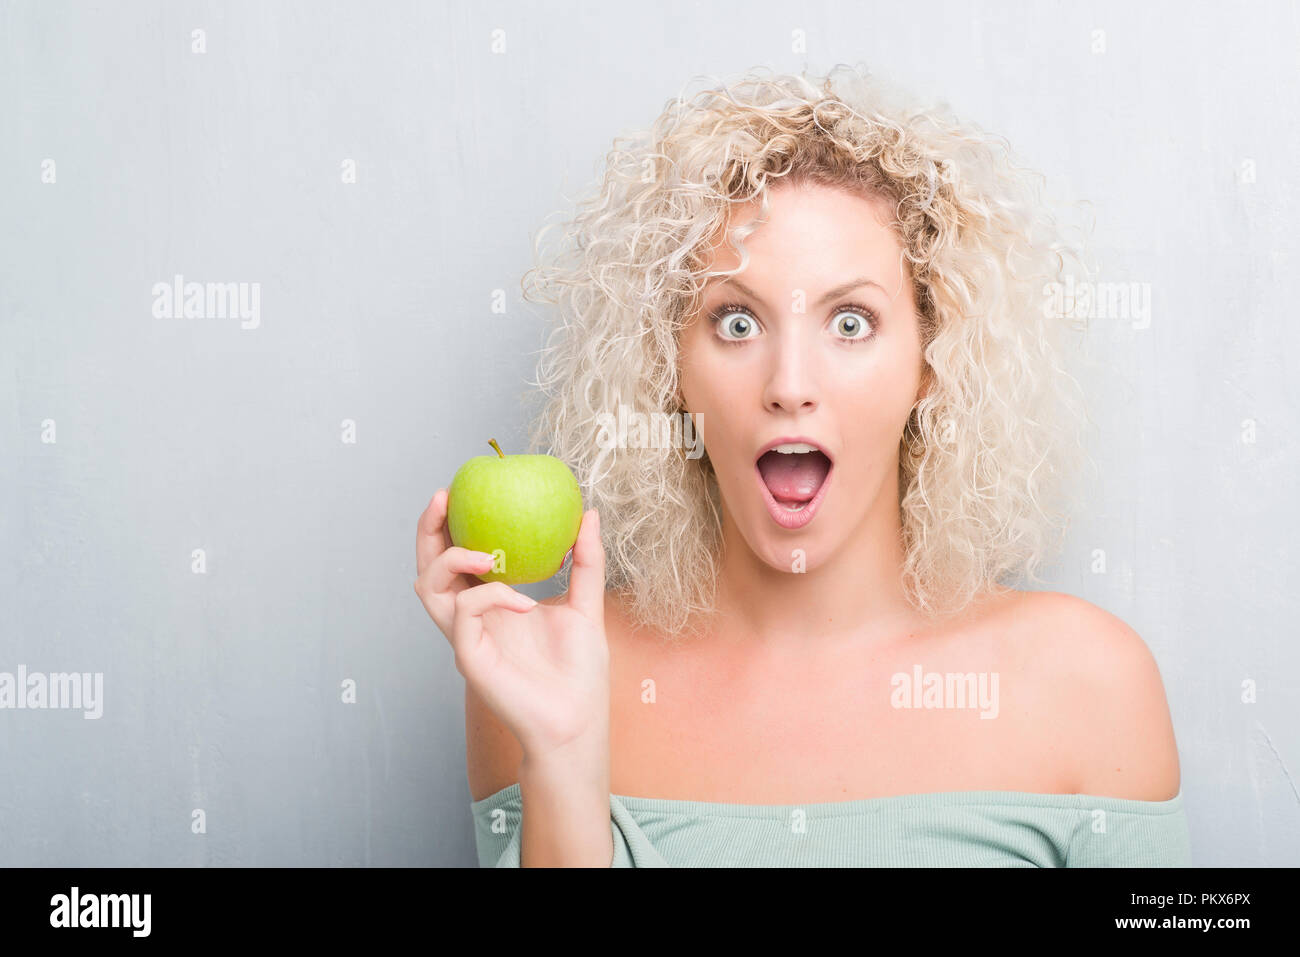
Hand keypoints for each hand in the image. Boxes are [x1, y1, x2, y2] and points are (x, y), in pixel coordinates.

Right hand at [413, 488, 608, 759]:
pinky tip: (523, 601)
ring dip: (451, 558)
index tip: (461, 488)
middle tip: (444, 497)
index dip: (449, 522)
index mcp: (491, 602)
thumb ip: (586, 561)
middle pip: (427, 566)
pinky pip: (465, 614)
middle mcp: (470, 617)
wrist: (579, 720)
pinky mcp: (469, 657)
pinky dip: (490, 596)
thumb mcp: (586, 604)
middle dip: (428, 529)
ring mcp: (465, 637)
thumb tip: (588, 514)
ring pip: (428, 588)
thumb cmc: (579, 671)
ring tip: (486, 551)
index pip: (457, 555)